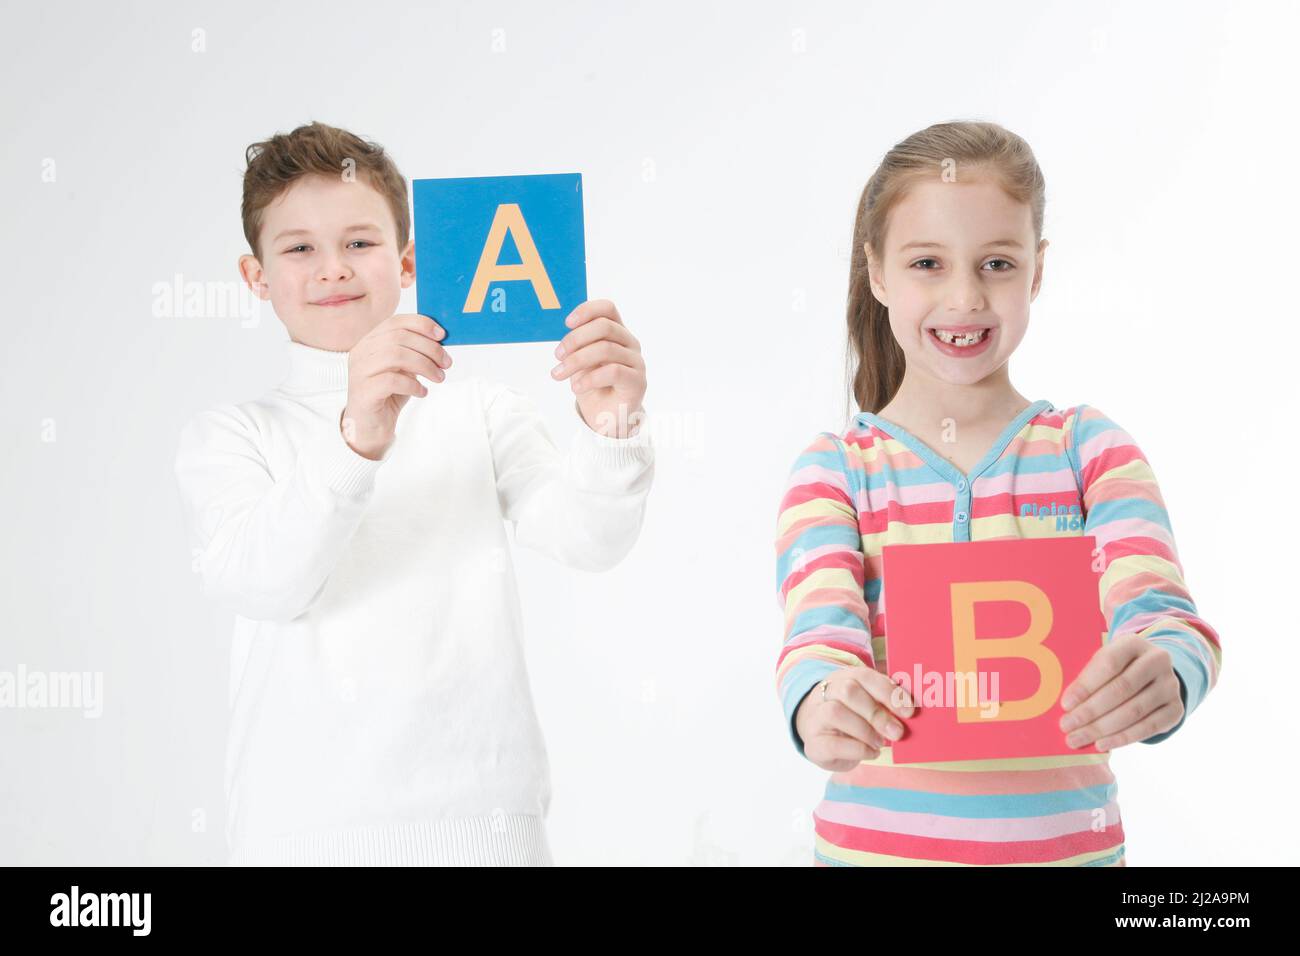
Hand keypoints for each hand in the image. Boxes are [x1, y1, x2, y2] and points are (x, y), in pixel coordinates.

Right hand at [340, 313, 451, 459]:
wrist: (370, 425)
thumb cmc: (389, 394)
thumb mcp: (404, 368)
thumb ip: (415, 352)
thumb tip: (440, 339)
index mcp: (370, 341)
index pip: (396, 322)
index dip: (421, 324)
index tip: (442, 335)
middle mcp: (361, 352)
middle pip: (399, 337)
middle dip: (429, 348)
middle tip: (446, 363)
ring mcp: (359, 371)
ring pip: (396, 355)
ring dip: (425, 365)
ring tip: (439, 378)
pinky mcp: (363, 391)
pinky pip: (392, 380)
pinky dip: (413, 385)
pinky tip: (423, 392)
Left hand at [550, 298, 645, 438]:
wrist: (606, 418)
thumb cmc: (593, 386)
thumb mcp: (580, 360)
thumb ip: (576, 344)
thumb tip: (562, 331)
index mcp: (616, 332)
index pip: (608, 309)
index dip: (587, 310)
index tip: (567, 323)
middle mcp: (630, 343)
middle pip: (605, 326)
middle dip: (576, 339)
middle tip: (558, 355)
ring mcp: (636, 362)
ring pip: (606, 349)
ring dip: (577, 360)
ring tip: (559, 374)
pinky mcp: (638, 382)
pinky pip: (614, 371)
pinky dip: (590, 378)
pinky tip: (576, 387)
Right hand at [794, 665, 915, 771]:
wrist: (821, 739)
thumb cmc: (854, 719)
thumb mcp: (868, 705)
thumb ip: (886, 703)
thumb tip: (911, 711)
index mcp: (844, 678)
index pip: (864, 676)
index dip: (888, 692)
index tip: (909, 711)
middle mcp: (826, 693)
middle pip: (848, 691)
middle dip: (877, 712)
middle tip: (898, 732)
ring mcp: (816, 717)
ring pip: (835, 712)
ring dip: (865, 730)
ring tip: (881, 742)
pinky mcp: (813, 743)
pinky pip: (832, 743)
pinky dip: (858, 749)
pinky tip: (871, 752)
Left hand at [1058, 633, 1183, 750]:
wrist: (1152, 674)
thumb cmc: (1116, 668)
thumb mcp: (1103, 661)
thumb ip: (1087, 678)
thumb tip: (1067, 707)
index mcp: (1134, 643)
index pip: (1109, 664)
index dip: (1086, 686)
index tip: (1065, 705)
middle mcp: (1157, 661)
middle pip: (1121, 689)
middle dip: (1090, 711)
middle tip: (1066, 726)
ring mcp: (1170, 685)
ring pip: (1134, 711)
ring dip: (1102, 728)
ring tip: (1077, 738)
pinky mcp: (1176, 709)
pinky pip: (1149, 727)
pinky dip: (1123, 738)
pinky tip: (1101, 744)